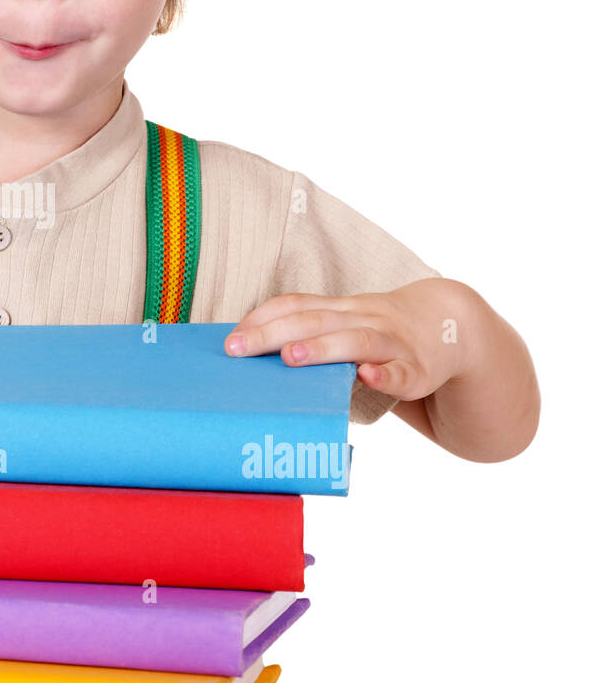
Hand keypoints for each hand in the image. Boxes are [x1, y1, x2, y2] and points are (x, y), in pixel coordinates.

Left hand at [222, 280, 466, 402]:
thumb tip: (256, 356)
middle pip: (315, 320)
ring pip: (356, 340)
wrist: (452, 326)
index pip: (296, 305)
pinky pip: (402, 372)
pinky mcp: (418, 370)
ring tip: (291, 357)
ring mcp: (392, 342)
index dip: (263, 318)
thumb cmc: (382, 331)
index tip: (230, 338)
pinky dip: (386, 375)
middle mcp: (363, 318)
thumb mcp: (346, 324)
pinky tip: (367, 377)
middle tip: (238, 349)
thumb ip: (311, 335)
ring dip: (322, 348)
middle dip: (273, 334)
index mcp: (341, 309)